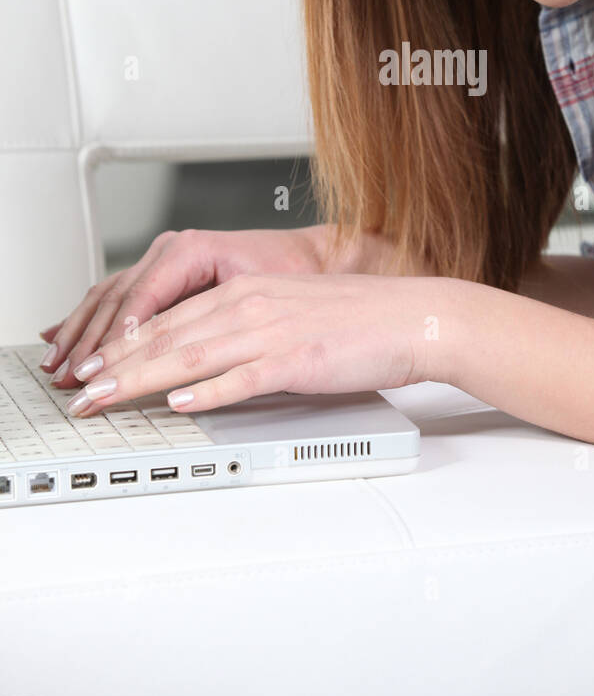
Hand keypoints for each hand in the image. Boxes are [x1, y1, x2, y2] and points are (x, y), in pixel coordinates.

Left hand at [39, 227, 336, 387]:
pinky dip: (207, 392)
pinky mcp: (299, 360)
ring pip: (193, 356)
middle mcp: (253, 305)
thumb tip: (201, 367)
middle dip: (117, 365)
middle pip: (169, 338)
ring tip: (107, 398)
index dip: (123, 344)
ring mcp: (274, 332)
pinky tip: (180, 403)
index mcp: (248, 292)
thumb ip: (244, 333)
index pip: (170, 319)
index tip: (92, 366)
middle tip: (80, 389)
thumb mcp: (289, 313)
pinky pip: (243, 378)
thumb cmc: (358, 320)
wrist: (413, 317)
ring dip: (142, 379)